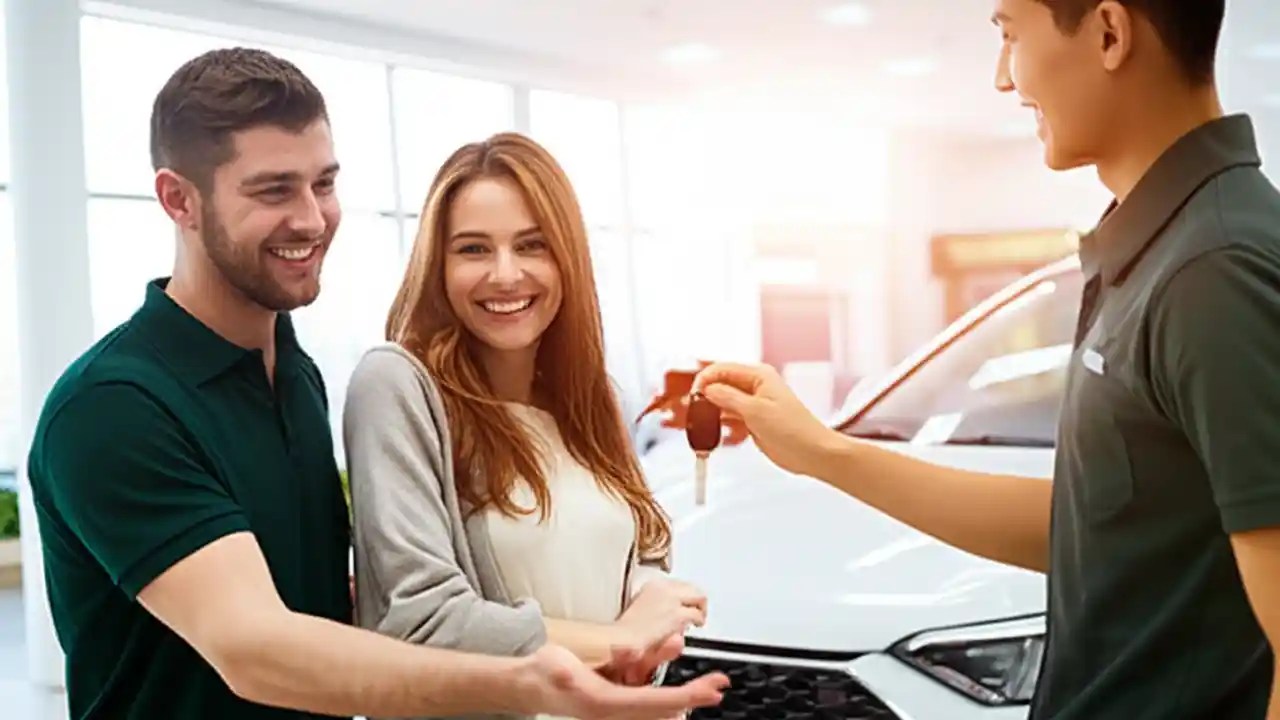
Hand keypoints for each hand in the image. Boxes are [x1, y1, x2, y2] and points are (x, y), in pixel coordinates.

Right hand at [517, 643, 726, 719]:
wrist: (526, 685)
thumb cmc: (544, 673)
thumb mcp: (563, 666)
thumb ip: (583, 666)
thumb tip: (614, 657)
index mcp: (605, 703)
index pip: (658, 702)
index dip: (689, 695)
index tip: (712, 689)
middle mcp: (613, 713)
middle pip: (663, 710)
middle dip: (692, 698)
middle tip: (717, 687)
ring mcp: (613, 713)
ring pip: (656, 709)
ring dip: (681, 697)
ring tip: (705, 687)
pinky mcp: (612, 707)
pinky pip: (645, 705)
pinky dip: (664, 700)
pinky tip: (676, 697)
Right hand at [617, 579, 706, 650]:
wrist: (625, 638)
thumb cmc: (627, 630)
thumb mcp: (638, 608)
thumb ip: (654, 604)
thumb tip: (665, 610)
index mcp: (652, 585)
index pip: (677, 584)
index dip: (683, 595)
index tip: (684, 603)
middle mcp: (664, 588)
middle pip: (691, 587)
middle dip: (695, 599)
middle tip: (696, 610)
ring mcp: (672, 600)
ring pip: (699, 597)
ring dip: (700, 608)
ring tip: (699, 618)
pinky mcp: (678, 615)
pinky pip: (697, 614)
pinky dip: (699, 620)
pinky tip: (697, 625)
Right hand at [693, 362, 842, 477]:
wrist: (812, 453)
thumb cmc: (794, 430)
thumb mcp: (756, 411)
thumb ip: (729, 398)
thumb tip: (708, 389)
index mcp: (759, 375)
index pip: (722, 369)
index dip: (705, 379)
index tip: (693, 395)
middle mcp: (756, 386)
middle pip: (720, 383)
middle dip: (705, 393)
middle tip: (691, 408)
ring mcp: (753, 403)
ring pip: (723, 399)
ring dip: (710, 408)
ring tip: (697, 419)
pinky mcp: (753, 419)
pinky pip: (729, 414)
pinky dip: (719, 419)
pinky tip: (710, 428)